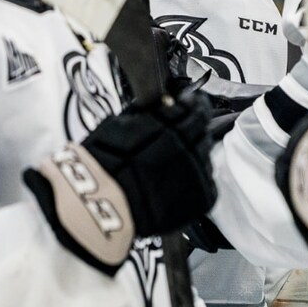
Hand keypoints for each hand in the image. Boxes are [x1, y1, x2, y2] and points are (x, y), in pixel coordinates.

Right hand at [25, 89, 217, 272]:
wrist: (100, 205)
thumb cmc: (103, 166)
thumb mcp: (120, 124)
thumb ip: (148, 113)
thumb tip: (163, 103)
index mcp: (171, 125)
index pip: (195, 108)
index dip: (194, 104)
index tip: (191, 104)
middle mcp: (188, 147)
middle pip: (203, 130)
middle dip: (195, 128)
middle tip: (182, 133)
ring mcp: (197, 174)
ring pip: (206, 156)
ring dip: (195, 155)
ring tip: (175, 163)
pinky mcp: (201, 199)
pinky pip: (207, 183)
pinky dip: (196, 180)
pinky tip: (179, 182)